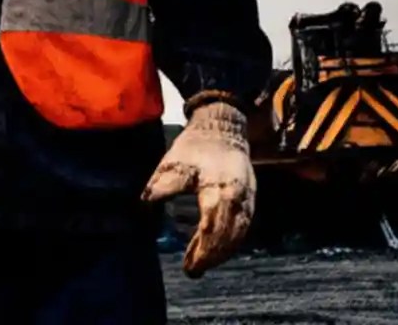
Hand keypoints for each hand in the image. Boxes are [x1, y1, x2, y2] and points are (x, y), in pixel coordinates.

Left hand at [142, 101, 254, 277]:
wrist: (223, 127)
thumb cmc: (195, 146)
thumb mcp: (173, 162)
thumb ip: (162, 185)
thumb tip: (146, 204)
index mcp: (219, 190)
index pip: (212, 229)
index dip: (201, 251)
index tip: (189, 266)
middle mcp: (238, 198)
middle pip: (228, 237)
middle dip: (211, 256)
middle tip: (193, 270)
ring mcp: (248, 198)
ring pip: (239, 234)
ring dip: (223, 252)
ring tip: (202, 263)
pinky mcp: (250, 198)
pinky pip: (244, 226)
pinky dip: (232, 241)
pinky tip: (218, 249)